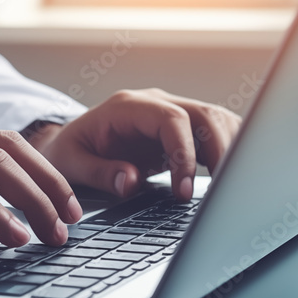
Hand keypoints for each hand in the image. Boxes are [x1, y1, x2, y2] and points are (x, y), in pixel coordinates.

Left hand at [30, 89, 241, 201]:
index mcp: (127, 107)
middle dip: (219, 152)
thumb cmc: (68, 152)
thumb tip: (130, 181)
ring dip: (230, 149)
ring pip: (215, 119)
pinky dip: (228, 149)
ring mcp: (169, 112)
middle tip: (220, 192)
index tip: (184, 191)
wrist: (68, 143)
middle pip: (203, 115)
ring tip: (230, 188)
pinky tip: (230, 176)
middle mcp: (153, 104)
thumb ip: (99, 172)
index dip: (185, 153)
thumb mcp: (71, 164)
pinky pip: (214, 131)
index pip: (172, 120)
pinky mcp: (180, 128)